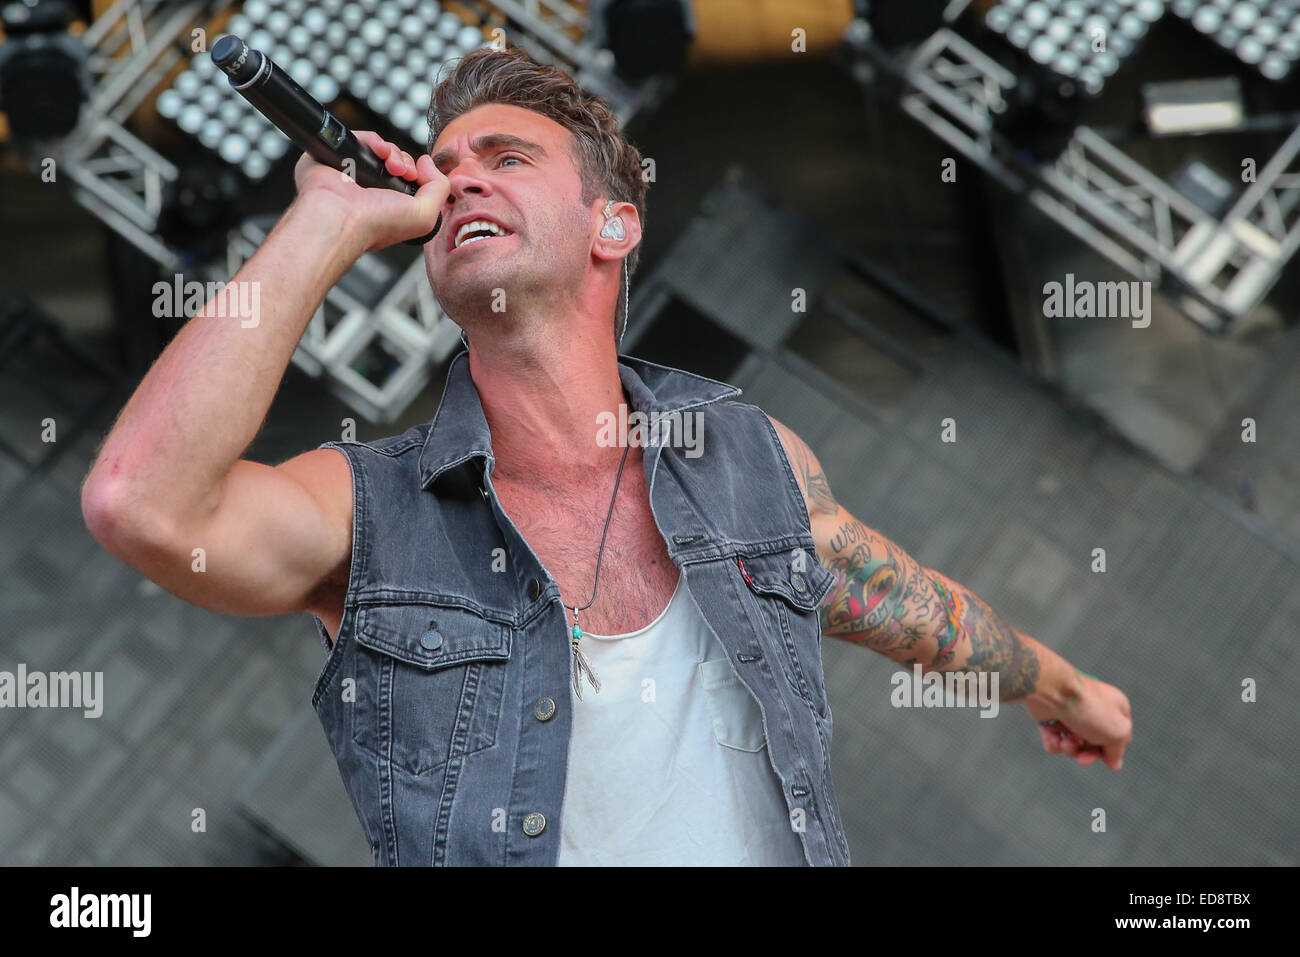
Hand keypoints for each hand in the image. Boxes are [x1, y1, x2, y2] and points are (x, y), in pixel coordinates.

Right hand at [291, 130, 447, 251]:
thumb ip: (439, 188)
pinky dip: (374, 141)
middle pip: (395, 162)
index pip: (408, 181)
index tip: (416, 178)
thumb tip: (427, 162)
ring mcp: (353, 173)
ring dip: (393, 151)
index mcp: (388, 206)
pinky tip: (379, 152)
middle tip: (404, 173)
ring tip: (392, 165)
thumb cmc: (377, 224)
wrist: (341, 215)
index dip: (418, 174)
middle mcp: (370, 190)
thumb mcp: (424, 216)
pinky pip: (360, 139)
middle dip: (406, 162)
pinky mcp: (336, 156)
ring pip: (379, 150)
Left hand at [1026, 673, 1131, 769]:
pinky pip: (1054, 740)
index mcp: (1115, 708)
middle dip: (1088, 754)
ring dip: (1070, 748)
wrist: (1053, 691)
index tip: (1105, 756)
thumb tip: (1114, 764)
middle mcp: (1093, 710)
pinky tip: (1054, 738)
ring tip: (1066, 741)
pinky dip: (1054, 743)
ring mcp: (1070, 713)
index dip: (1112, 750)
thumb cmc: (1090, 708)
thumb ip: (1117, 750)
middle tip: (1082, 759)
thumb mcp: (1116, 732)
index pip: (1118, 736)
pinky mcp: (1049, 717)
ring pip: (1073, 744)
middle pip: (1094, 744)